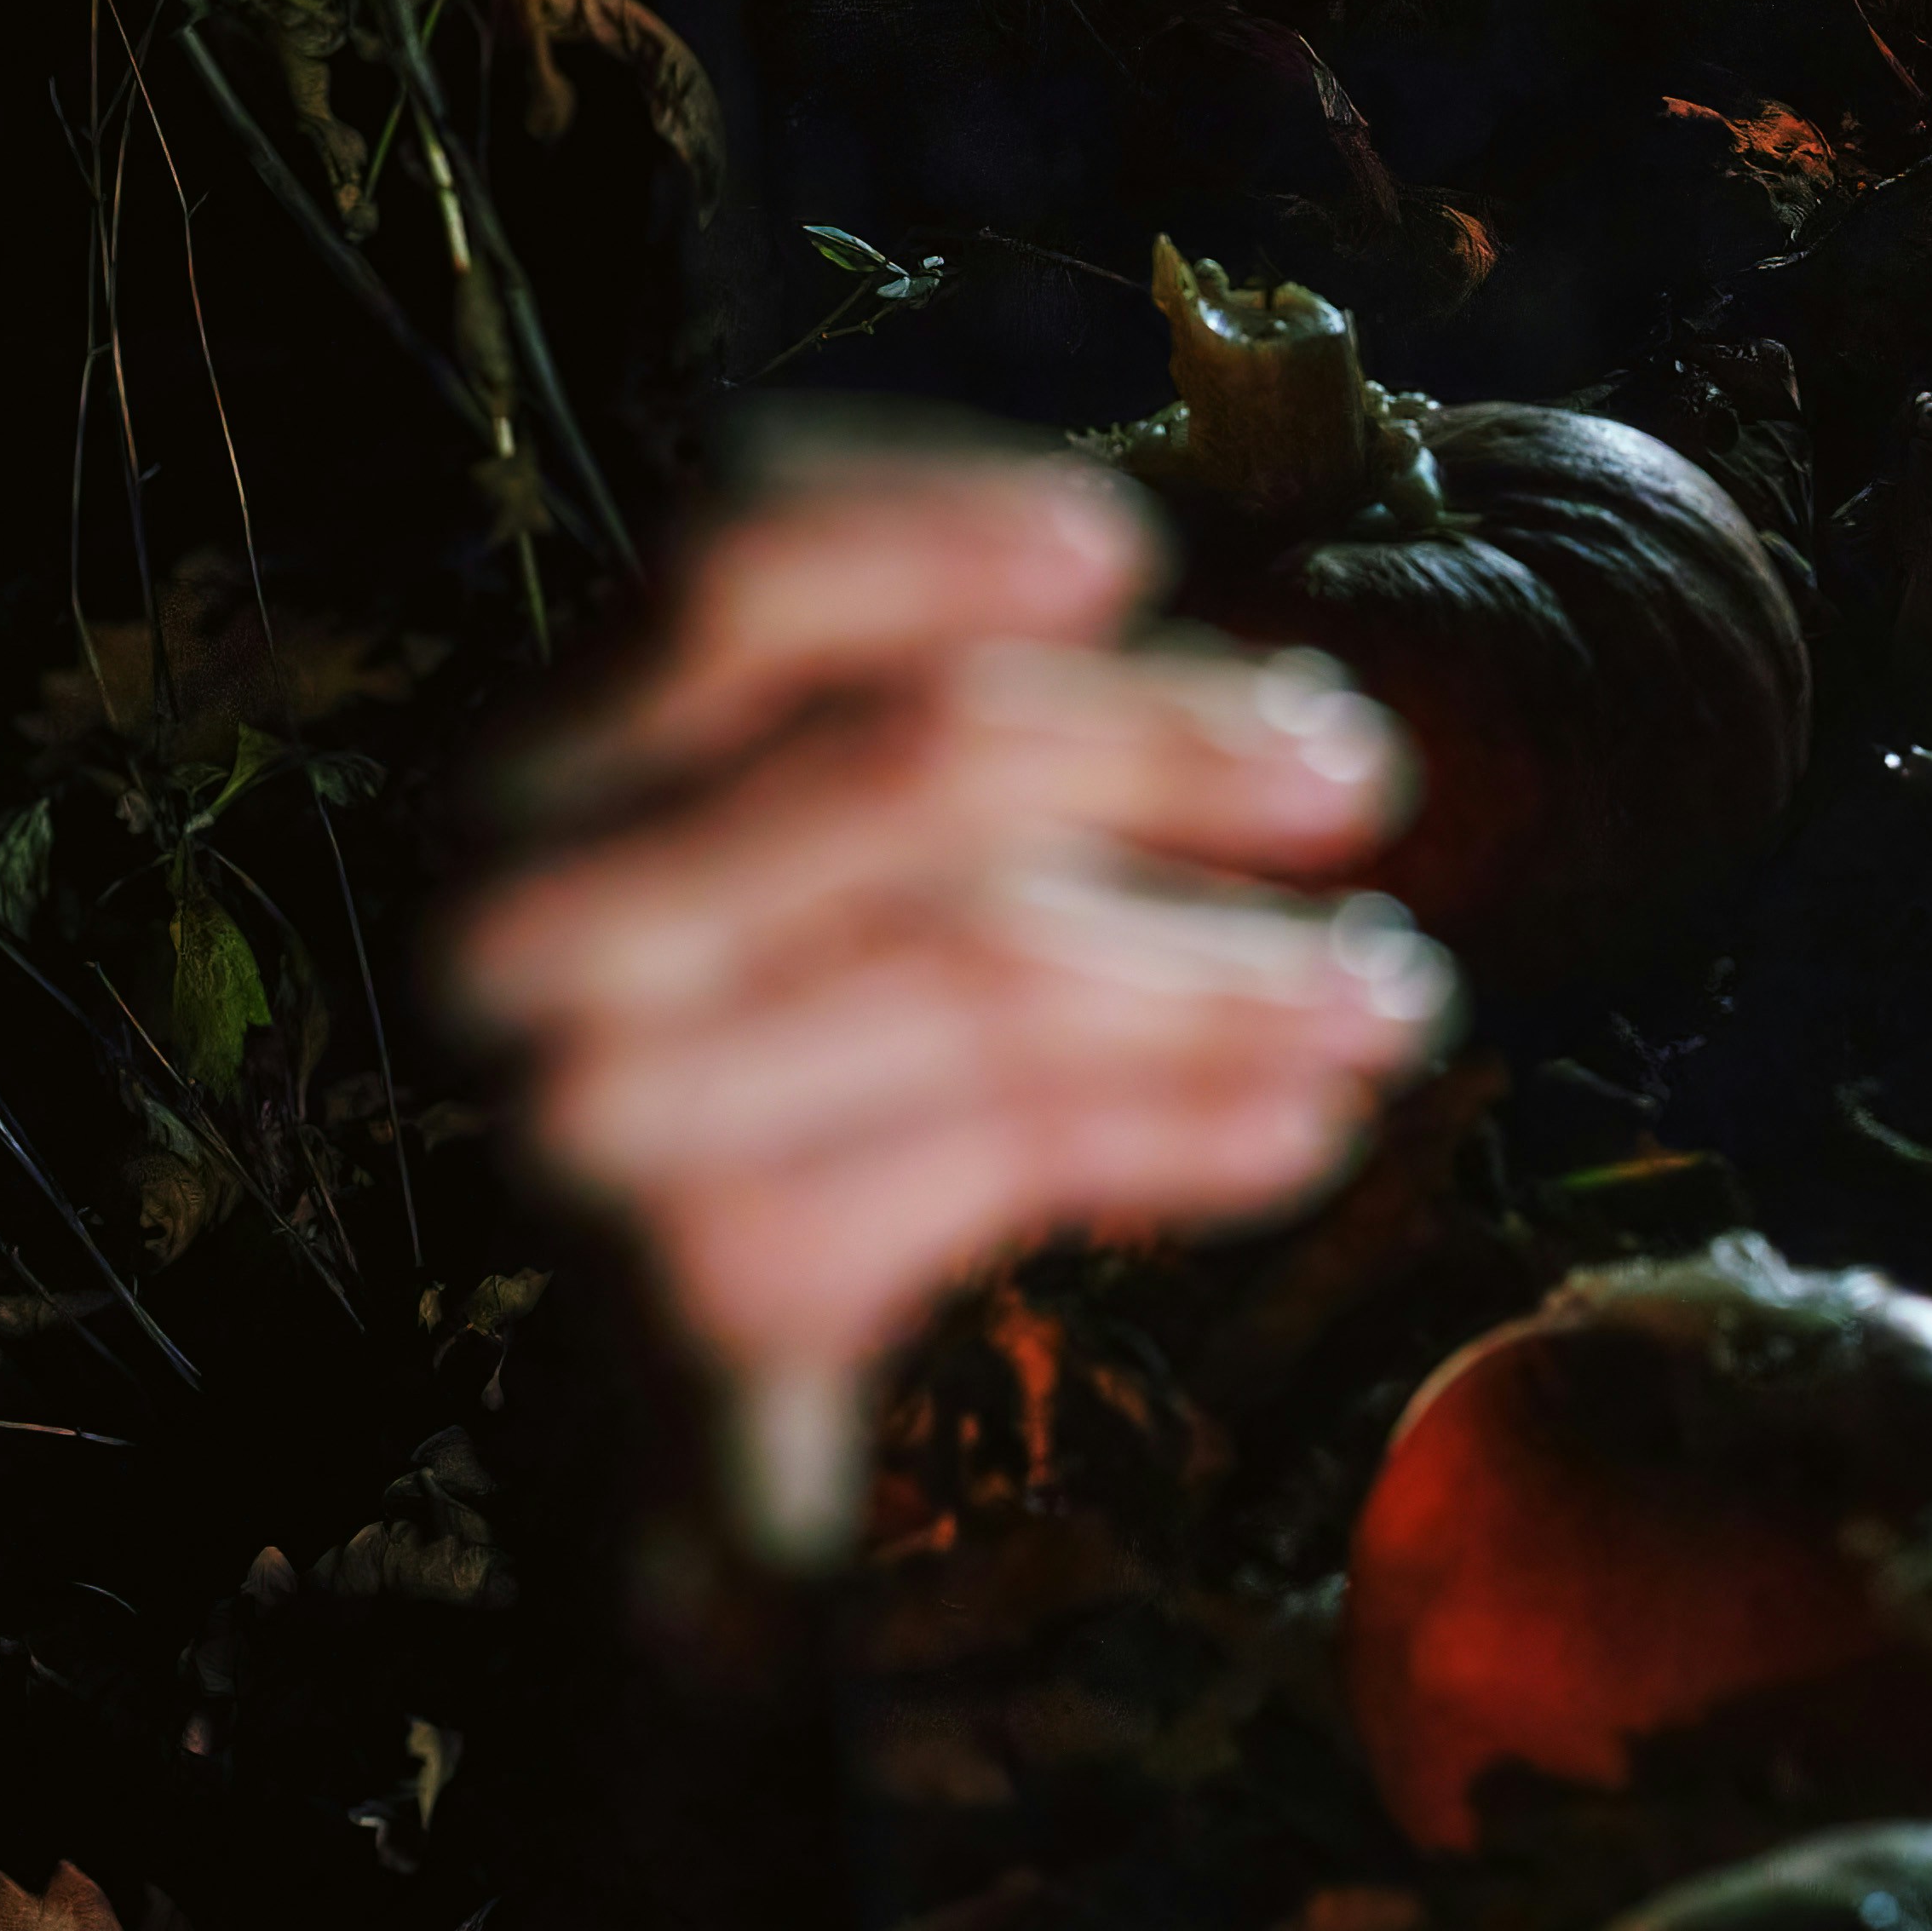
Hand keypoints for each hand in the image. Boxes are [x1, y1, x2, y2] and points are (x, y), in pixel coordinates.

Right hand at [454, 447, 1456, 1554]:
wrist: (661, 1398)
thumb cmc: (782, 1066)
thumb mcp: (806, 860)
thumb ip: (918, 713)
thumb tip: (1165, 605)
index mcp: (544, 762)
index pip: (738, 571)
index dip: (942, 532)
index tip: (1131, 545)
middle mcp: (530, 917)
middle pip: (913, 763)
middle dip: (1172, 749)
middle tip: (1368, 769)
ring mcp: (599, 1104)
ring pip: (990, 968)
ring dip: (1235, 972)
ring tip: (1401, 993)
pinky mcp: (706, 1276)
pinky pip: (1007, 1156)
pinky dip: (1181, 1131)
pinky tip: (1309, 1125)